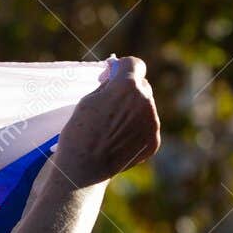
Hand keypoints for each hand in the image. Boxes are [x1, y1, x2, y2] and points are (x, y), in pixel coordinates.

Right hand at [53, 56, 160, 187]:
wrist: (83, 169)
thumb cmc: (79, 132)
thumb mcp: (87, 100)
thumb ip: (108, 86)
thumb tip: (117, 78)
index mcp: (127, 86)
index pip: (134, 64)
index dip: (121, 67)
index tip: (110, 76)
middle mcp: (145, 101)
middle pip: (141, 86)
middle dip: (128, 91)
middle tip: (108, 104)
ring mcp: (152, 122)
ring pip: (145, 107)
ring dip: (132, 111)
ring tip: (111, 127)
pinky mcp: (154, 140)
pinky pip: (147, 127)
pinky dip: (135, 130)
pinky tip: (118, 140)